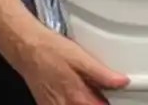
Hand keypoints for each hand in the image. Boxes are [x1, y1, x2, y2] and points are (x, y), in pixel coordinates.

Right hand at [13, 29, 129, 104]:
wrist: (26, 48)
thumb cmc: (50, 50)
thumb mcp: (80, 57)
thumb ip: (102, 74)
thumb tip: (121, 81)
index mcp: (78, 97)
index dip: (109, 102)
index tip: (113, 95)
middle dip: (97, 102)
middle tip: (98, 91)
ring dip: (84, 102)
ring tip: (85, 91)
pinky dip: (71, 101)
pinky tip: (72, 93)